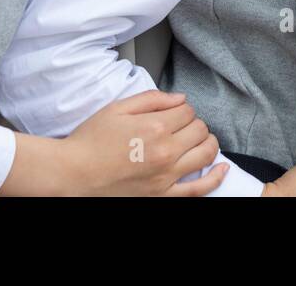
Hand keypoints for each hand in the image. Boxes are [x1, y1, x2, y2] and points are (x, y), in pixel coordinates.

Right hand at [60, 90, 226, 195]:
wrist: (72, 174)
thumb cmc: (89, 141)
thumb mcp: (117, 108)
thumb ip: (152, 99)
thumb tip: (180, 98)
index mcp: (154, 127)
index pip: (187, 111)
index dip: (181, 109)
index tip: (172, 112)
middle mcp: (165, 151)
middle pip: (199, 130)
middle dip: (193, 123)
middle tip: (180, 125)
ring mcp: (166, 176)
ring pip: (205, 154)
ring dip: (207, 143)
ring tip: (200, 140)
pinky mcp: (163, 196)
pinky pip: (199, 189)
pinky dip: (215, 178)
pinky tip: (222, 169)